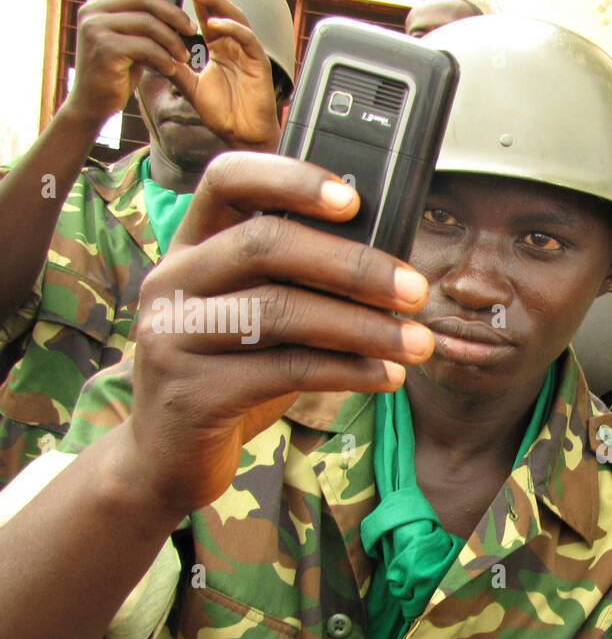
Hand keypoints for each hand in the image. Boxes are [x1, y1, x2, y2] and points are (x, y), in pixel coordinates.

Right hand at [65, 0, 194, 125]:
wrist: (93, 102)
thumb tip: (173, 8)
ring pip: (148, 23)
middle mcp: (92, 10)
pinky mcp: (105, 49)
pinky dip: (164, 58)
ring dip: (173, 41)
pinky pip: (146, 47)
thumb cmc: (116, 70)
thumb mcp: (127, 39)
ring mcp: (96, 28)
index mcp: (97, 3)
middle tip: (191, 29)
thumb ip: (140, 21)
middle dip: (173, 14)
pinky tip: (171, 69)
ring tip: (184, 56)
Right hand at [127, 151, 434, 517]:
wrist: (167, 459)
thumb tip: (392, 271)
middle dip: (353, 266)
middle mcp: (172, 280)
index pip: (228, 180)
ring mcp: (172, 335)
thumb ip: (300, 285)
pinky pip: (284, 370)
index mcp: (191, 245)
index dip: (291, 179)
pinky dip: (348, 371)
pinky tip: (387, 377)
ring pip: (281, 311)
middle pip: (266, 244)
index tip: (353, 199)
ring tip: (418, 344)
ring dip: (364, 327)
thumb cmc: (231, 376)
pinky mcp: (191, 392)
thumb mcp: (259, 319)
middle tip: (415, 291)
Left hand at [168, 0, 281, 150]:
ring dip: (216, 0)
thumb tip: (151, 52)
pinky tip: (215, 23)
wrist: (243, 138)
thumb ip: (175, 66)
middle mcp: (235, 44)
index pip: (206, 10)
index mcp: (220, 46)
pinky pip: (247, 38)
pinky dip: (232, 28)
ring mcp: (248, 52)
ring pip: (235, 16)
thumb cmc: (224, 114)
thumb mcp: (191, 86)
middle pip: (221, 4)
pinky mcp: (259, 63)